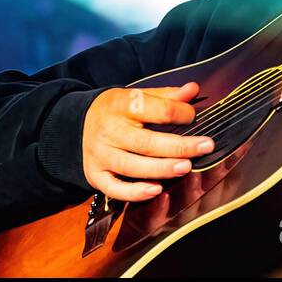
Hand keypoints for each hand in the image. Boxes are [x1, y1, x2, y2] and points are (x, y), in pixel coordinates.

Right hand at [81, 82, 215, 201]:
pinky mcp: (94, 174)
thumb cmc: (116, 110)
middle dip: (178, 146)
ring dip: (161, 169)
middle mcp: (109, 131)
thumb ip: (166, 95)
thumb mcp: (137, 95)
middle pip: (146, 142)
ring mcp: (100, 155)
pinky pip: (114, 188)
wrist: (77, 124)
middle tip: (205, 147)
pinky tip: (156, 190)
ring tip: (186, 167)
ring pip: (132, 166)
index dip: (179, 113)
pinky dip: (134, 192)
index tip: (194, 116)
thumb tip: (193, 89)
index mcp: (121, 105)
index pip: (155, 110)